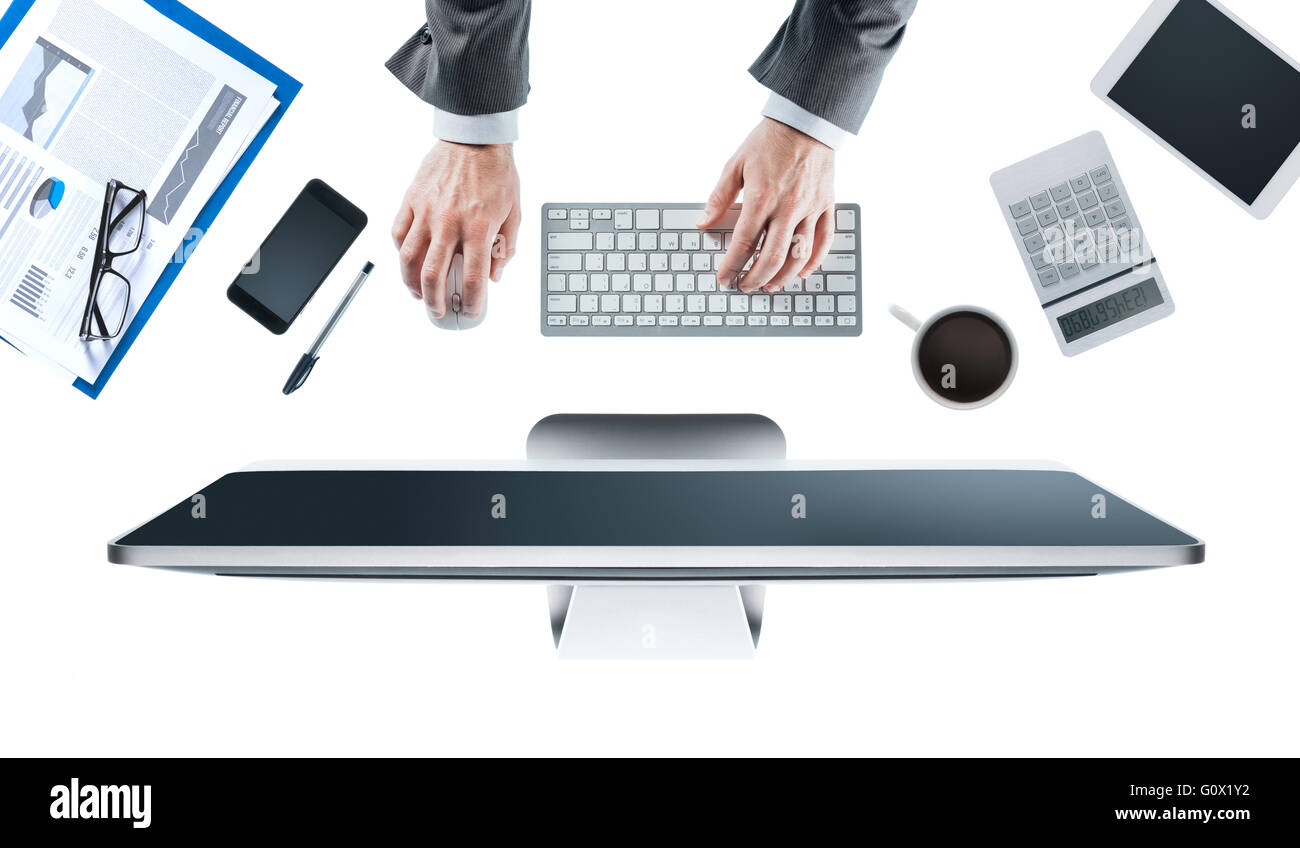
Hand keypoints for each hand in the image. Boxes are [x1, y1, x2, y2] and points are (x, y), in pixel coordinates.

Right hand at [392, 141, 520, 318]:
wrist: (475, 138)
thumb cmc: (496, 172)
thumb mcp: (514, 212)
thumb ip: (505, 247)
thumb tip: (495, 275)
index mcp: (478, 228)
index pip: (474, 278)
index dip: (473, 303)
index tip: (472, 312)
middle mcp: (449, 222)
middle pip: (433, 275)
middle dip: (434, 302)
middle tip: (438, 312)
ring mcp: (426, 211)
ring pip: (409, 259)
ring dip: (411, 283)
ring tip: (417, 294)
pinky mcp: (411, 199)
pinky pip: (399, 232)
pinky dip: (401, 253)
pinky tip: (407, 262)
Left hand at [698, 118, 834, 292]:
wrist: (806, 121)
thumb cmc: (769, 141)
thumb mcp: (735, 164)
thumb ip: (719, 197)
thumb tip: (703, 222)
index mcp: (761, 198)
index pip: (743, 244)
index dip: (732, 267)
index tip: (724, 278)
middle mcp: (787, 207)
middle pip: (771, 258)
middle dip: (754, 279)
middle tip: (744, 286)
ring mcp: (809, 208)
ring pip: (798, 256)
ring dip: (782, 277)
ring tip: (769, 285)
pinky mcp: (826, 205)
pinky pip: (824, 241)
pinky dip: (813, 261)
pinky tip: (801, 272)